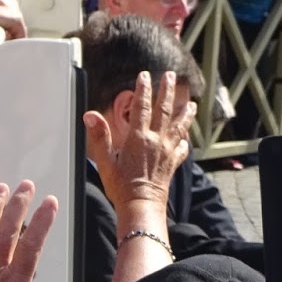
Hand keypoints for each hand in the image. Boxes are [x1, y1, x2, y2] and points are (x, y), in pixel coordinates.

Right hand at [83, 70, 194, 209]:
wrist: (141, 205)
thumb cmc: (121, 186)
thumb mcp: (105, 161)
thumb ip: (99, 136)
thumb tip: (90, 115)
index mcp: (138, 138)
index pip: (142, 107)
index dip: (143, 89)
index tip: (145, 75)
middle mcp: (156, 141)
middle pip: (164, 110)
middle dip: (167, 91)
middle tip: (172, 76)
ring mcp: (167, 151)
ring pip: (179, 126)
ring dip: (185, 112)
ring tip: (191, 103)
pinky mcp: (173, 162)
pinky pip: (183, 147)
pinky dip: (185, 139)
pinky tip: (186, 137)